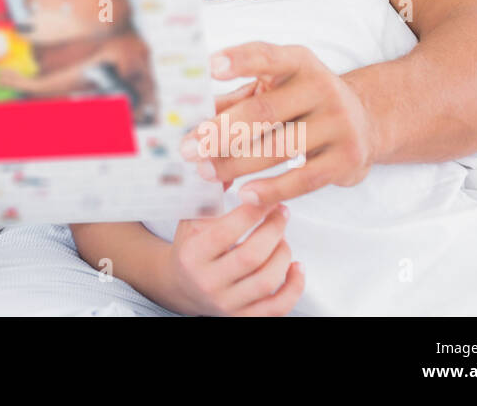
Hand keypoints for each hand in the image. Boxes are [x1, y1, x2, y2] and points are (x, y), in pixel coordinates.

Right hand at [161, 202, 304, 315]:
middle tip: (282, 212)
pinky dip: (293, 287)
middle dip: (274, 230)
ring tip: (283, 238)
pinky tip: (296, 267)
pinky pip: (276, 308)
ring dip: (283, 254)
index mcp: (192, 253)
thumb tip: (229, 158)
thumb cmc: (191, 246)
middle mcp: (207, 282)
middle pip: (252, 256)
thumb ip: (210, 192)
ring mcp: (226, 304)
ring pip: (266, 282)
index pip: (228, 230)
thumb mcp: (191, 217)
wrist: (180, 286)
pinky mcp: (242, 318)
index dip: (253, 211)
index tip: (266, 196)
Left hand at [183, 43, 376, 205]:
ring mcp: (339, 123)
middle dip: (220, 131)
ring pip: (279, 148)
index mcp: (300, 62)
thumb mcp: (274, 89)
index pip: (268, 57)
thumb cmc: (301, 103)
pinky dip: (271, 189)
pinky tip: (245, 193)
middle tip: (189, 147)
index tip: (209, 67)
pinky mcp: (347, 158)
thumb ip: (235, 100)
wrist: (365, 122)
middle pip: (264, 111)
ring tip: (205, 171)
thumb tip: (188, 118)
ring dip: (236, 163)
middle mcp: (322, 87)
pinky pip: (303, 179)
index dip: (239, 61)